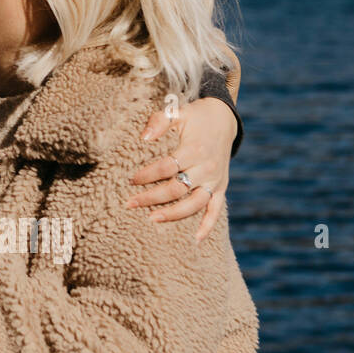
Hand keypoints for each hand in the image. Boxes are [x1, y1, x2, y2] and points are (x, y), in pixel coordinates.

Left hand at [128, 97, 236, 240]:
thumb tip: (143, 138)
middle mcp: (207, 167)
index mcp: (195, 149)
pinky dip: (208, 226)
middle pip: (177, 188)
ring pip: (195, 204)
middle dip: (152, 197)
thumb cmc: (194, 117)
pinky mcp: (221, 187)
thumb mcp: (177, 112)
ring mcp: (215, 180)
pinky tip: (195, 239)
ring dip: (173, 214)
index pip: (168, 167)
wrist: (223, 120)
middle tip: (129, 204)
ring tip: (152, 219)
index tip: (130, 179)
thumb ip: (159, 121)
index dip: (148, 174)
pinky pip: (216, 210)